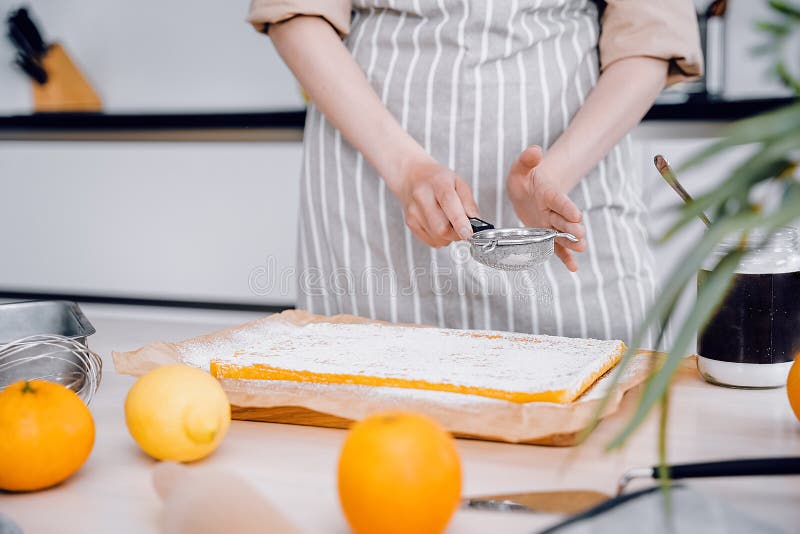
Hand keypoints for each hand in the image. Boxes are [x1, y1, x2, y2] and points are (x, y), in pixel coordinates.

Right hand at [388, 156, 479, 247]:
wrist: (411, 177)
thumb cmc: (437, 180)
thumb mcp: (458, 182)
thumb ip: (469, 203)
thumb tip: (477, 223)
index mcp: (438, 183)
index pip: (448, 203)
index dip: (459, 221)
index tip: (468, 233)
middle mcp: (422, 197)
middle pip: (441, 227)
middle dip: (457, 233)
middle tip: (463, 228)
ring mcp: (414, 212)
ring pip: (437, 237)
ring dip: (450, 237)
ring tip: (450, 223)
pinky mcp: (410, 223)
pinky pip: (431, 241)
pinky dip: (441, 238)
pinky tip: (440, 225)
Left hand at [506, 146, 585, 271]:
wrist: (528, 189)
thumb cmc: (524, 178)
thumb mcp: (521, 168)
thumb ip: (527, 160)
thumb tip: (535, 151)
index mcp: (548, 193)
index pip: (558, 200)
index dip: (566, 207)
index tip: (576, 214)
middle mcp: (552, 210)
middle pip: (563, 219)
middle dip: (571, 227)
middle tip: (580, 234)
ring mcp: (551, 223)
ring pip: (561, 234)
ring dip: (570, 242)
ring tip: (580, 249)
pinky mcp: (546, 233)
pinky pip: (556, 247)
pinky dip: (565, 256)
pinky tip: (573, 267)